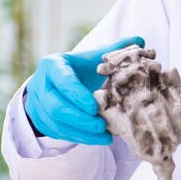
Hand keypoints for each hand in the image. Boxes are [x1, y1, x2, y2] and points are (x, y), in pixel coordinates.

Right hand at [25, 36, 144, 143]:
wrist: (55, 84)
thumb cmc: (78, 69)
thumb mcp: (92, 58)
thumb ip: (113, 51)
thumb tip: (140, 40)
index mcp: (53, 66)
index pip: (62, 81)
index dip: (77, 95)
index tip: (94, 107)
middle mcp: (41, 86)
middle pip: (56, 107)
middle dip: (80, 119)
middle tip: (102, 125)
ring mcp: (39, 106)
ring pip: (57, 124)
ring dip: (82, 132)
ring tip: (104, 135)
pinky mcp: (43, 122)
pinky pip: (60, 134)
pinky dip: (80, 138)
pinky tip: (98, 139)